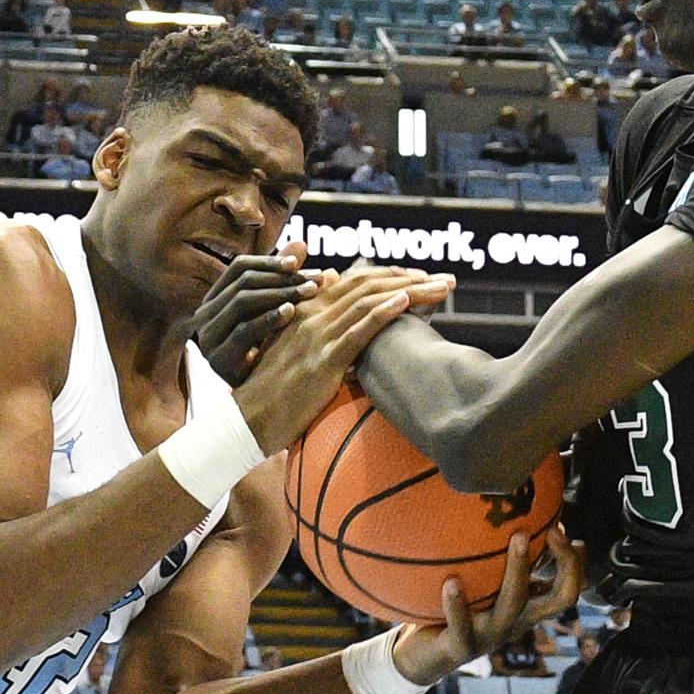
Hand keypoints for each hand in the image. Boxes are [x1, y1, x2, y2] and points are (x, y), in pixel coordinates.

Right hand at [193, 241, 330, 384]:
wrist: (258, 407)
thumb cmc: (268, 352)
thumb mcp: (276, 311)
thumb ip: (284, 279)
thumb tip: (301, 244)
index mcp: (216, 299)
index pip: (240, 268)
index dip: (270, 261)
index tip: (300, 262)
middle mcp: (206, 315)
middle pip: (243, 283)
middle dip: (281, 278)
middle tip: (314, 279)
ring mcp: (209, 338)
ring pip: (242, 302)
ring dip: (278, 294)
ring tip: (308, 293)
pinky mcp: (218, 360)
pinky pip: (242, 332)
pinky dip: (268, 319)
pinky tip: (291, 314)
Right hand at [234, 267, 452, 451]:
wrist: (248, 419)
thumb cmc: (273, 391)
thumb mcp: (295, 352)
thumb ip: (320, 331)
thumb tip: (349, 329)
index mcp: (306, 309)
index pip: (357, 280)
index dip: (392, 274)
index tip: (421, 276)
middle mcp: (312, 315)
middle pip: (369, 284)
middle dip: (411, 277)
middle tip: (446, 279)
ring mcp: (317, 336)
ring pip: (370, 301)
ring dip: (410, 290)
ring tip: (441, 287)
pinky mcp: (323, 360)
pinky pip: (359, 330)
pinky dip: (384, 312)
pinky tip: (408, 302)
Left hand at [393, 527, 584, 686]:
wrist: (423, 657)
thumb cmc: (458, 611)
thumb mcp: (483, 587)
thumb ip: (497, 564)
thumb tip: (508, 518)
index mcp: (525, 610)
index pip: (566, 591)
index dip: (575, 564)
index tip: (563, 529)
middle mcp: (515, 622)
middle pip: (558, 599)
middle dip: (565, 565)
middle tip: (554, 530)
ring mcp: (490, 636)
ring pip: (512, 603)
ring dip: (518, 569)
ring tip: (518, 537)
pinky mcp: (462, 647)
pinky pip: (462, 625)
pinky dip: (457, 603)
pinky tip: (452, 581)